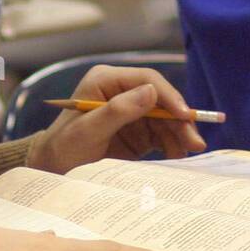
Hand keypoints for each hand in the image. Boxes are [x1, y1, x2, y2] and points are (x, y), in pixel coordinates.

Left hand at [26, 64, 207, 174]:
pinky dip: (172, 143)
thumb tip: (151, 92)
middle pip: (161, 100)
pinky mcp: (137, 130)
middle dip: (180, 120)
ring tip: (189, 152)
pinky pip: (161, 134)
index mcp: (106, 80)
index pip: (146, 80)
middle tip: (195, 142)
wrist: (53, 170)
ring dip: (179, 134)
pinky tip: (178, 155)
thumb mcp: (87, 131)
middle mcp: (121, 91)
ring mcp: (131, 111)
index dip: (169, 96)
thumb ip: (118, 110)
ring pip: (165, 117)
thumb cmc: (63, 148)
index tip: (185, 116)